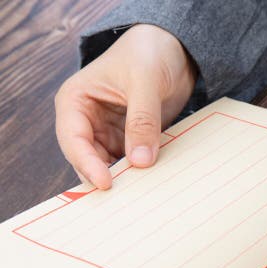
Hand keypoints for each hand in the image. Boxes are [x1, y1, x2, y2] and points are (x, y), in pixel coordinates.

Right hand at [54, 24, 196, 188]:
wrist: (173, 50)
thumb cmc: (149, 54)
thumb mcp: (145, 82)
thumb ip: (142, 120)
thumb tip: (141, 161)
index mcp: (76, 101)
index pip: (74, 139)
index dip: (87, 164)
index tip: (106, 183)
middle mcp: (88, 121)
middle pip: (89, 159)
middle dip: (105, 178)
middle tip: (126, 200)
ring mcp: (109, 132)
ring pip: (111, 166)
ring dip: (125, 179)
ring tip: (141, 197)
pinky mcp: (131, 140)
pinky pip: (133, 163)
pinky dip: (141, 174)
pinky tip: (153, 185)